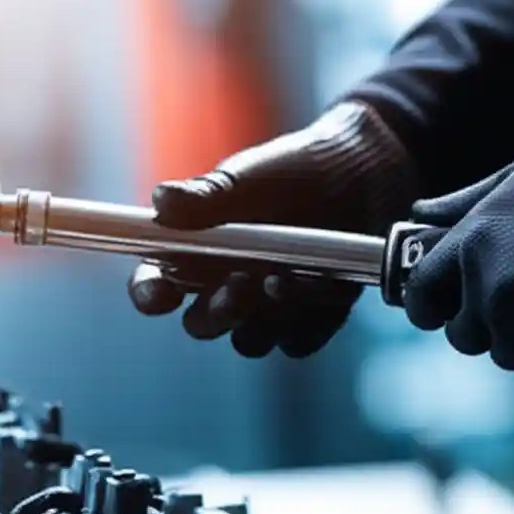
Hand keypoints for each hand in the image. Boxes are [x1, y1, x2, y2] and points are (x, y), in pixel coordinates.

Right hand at [128, 101, 417, 356]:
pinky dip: (308, 319)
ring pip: (250, 340)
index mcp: (197, 253)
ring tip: (288, 277)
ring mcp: (268, 308)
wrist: (362, 172)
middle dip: (217, 312)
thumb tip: (161, 201)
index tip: (160, 293)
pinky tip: (324, 283)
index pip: (156, 285)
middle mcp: (226, 286)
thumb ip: (205, 196)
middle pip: (202, 324)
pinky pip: (298, 342)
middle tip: (240, 285)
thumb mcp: (247, 178)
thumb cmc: (293, 170)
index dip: (151, 294)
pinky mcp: (310, 320)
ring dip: (266, 317)